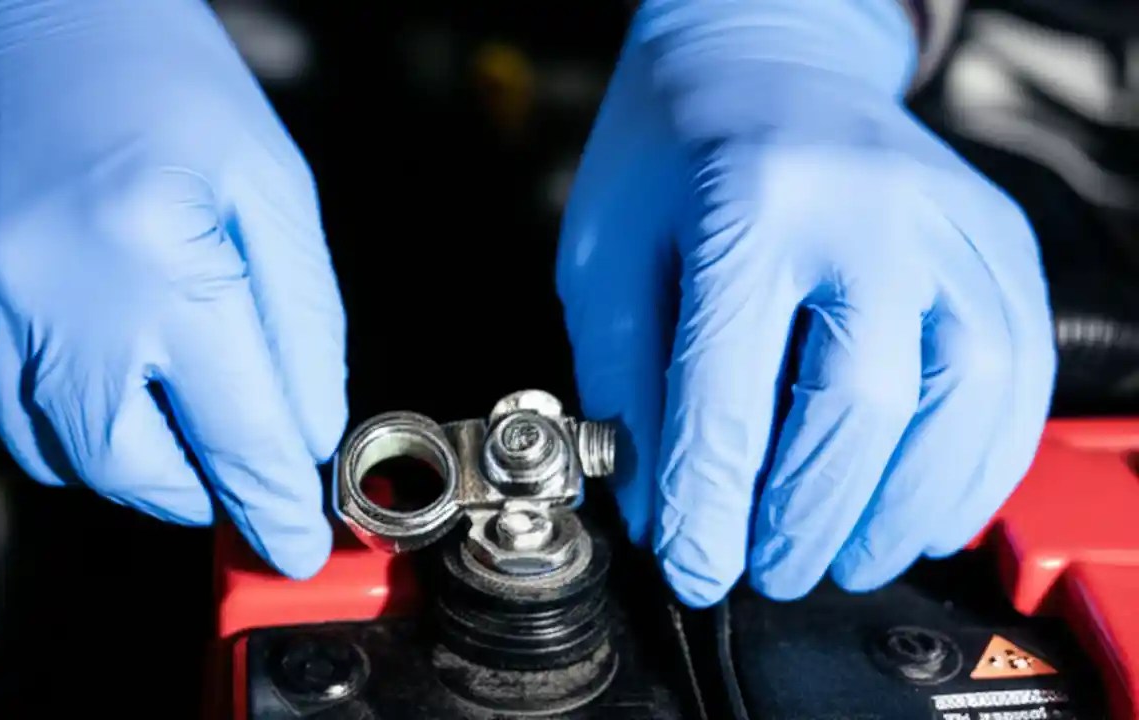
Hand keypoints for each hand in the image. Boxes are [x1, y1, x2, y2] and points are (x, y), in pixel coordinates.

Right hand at [0, 0, 344, 577]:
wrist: (20, 10)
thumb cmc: (161, 83)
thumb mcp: (272, 191)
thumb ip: (301, 325)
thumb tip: (301, 436)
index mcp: (158, 254)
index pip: (235, 432)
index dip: (271, 504)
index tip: (290, 546)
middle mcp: (49, 289)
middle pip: (132, 470)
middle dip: (193, 487)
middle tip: (223, 463)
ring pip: (54, 453)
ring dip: (121, 450)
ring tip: (149, 377)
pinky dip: (44, 415)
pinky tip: (77, 353)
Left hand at [557, 0, 1055, 604]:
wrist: (764, 52)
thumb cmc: (670, 156)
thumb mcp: (605, 258)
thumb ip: (627, 383)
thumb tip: (666, 510)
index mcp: (747, 204)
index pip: (727, 394)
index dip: (709, 508)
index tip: (695, 569)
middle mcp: (867, 208)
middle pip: (859, 405)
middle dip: (808, 519)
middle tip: (768, 569)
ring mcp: (950, 220)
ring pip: (966, 397)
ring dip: (905, 508)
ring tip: (848, 556)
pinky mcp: (998, 239)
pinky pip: (1018, 372)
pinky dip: (977, 463)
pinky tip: (924, 507)